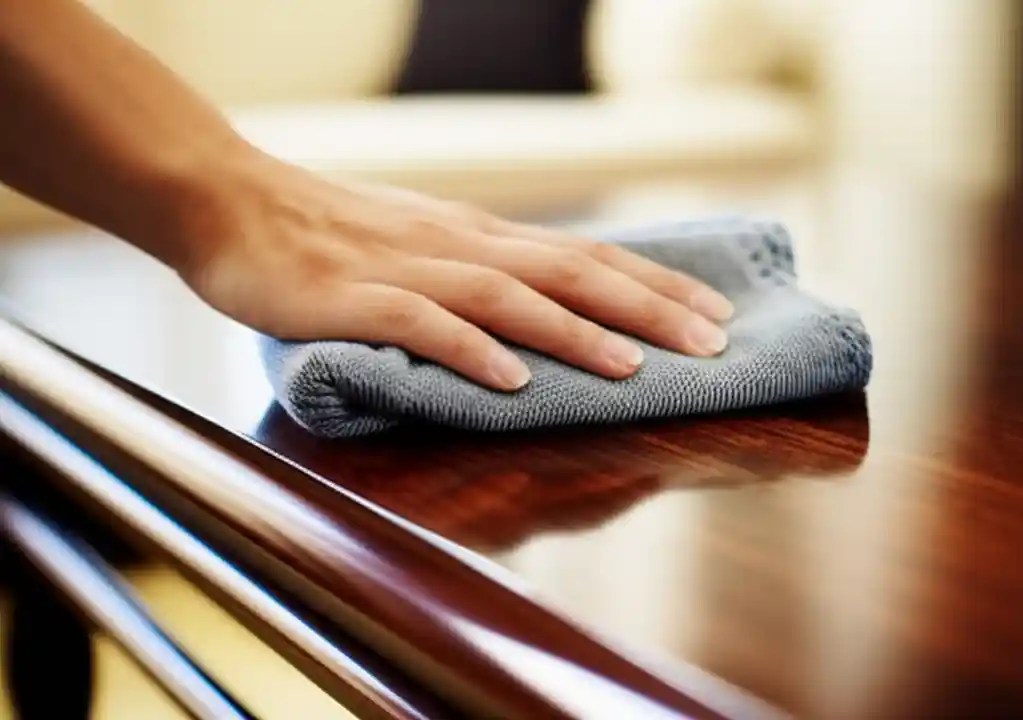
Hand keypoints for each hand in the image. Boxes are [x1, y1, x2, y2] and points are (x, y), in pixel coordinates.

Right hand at [165, 151, 734, 390]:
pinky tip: (511, 381)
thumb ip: (483, 273)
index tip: (715, 313)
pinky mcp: (353, 298)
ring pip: (507, 296)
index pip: (586, 256)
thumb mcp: (424, 243)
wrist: (230, 201)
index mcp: (479, 236)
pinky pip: (420, 324)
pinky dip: (470, 350)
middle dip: (645, 308)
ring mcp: (407, 268)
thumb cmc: (331, 233)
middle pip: (569, 272)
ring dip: (574, 331)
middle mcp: (458, 245)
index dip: (655, 284)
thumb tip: (554, 309)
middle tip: (711, 344)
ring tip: (630, 368)